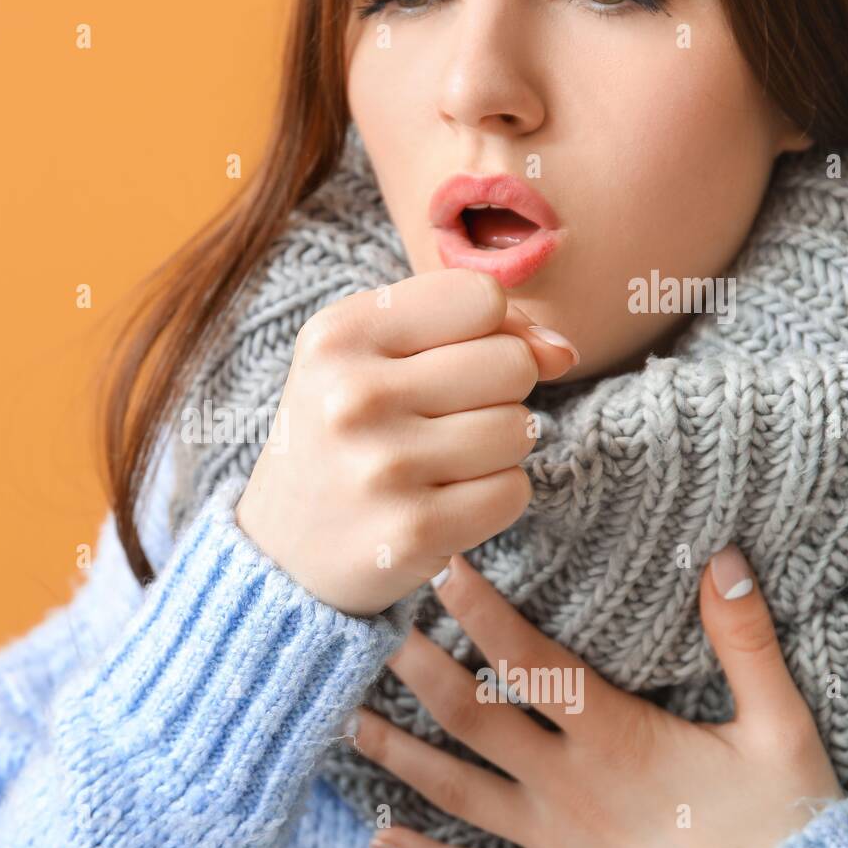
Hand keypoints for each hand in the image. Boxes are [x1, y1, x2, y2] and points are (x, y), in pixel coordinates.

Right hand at [235, 267, 579, 617]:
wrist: (284, 550)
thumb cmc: (345, 435)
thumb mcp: (374, 357)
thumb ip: (474, 329)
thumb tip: (563, 351)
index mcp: (339, 335)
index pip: (481, 297)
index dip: (485, 332)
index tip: (444, 363)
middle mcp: (352, 396)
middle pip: (512, 364)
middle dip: (495, 394)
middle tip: (436, 422)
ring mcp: (382, 467)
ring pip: (519, 429)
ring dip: (495, 451)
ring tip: (436, 465)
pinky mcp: (411, 532)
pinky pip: (513, 491)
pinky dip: (490, 500)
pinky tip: (440, 505)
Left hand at [351, 544, 845, 847]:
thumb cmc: (780, 817)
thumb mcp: (779, 729)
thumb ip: (746, 645)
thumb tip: (722, 562)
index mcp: (616, 737)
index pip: (533, 662)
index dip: (483, 613)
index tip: (439, 569)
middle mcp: (567, 785)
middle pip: (473, 717)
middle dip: (417, 670)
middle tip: (369, 628)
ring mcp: (552, 840)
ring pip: (457, 790)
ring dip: (399, 753)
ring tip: (348, 718)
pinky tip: (381, 837)